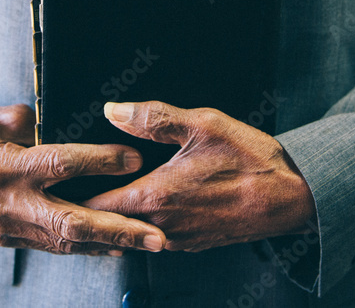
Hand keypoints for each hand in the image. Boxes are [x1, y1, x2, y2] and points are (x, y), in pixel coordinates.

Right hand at [0, 104, 165, 255]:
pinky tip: (118, 245)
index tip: (135, 159)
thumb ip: (39, 122)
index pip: (60, 164)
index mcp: (4, 164)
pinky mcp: (8, 237)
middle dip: (118, 230)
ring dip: (110, 244)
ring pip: (66, 242)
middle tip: (156, 236)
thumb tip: (78, 123)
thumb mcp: (2, 114)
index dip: (100, 162)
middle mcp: (6, 201)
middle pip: (70, 221)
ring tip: (150, 243)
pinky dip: (88, 246)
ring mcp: (6, 226)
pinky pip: (54, 245)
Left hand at [83, 101, 315, 251]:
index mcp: (156, 198)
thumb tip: (114, 110)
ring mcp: (179, 239)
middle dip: (90, 207)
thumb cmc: (251, 160)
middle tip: (72, 188)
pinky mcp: (194, 243)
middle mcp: (162, 227)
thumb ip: (153, 118)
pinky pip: (156, 236)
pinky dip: (142, 222)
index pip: (94, 207)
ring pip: (132, 232)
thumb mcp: (202, 124)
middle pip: (108, 224)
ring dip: (117, 217)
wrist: (293, 197)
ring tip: (104, 192)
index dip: (73, 195)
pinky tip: (145, 201)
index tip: (61, 182)